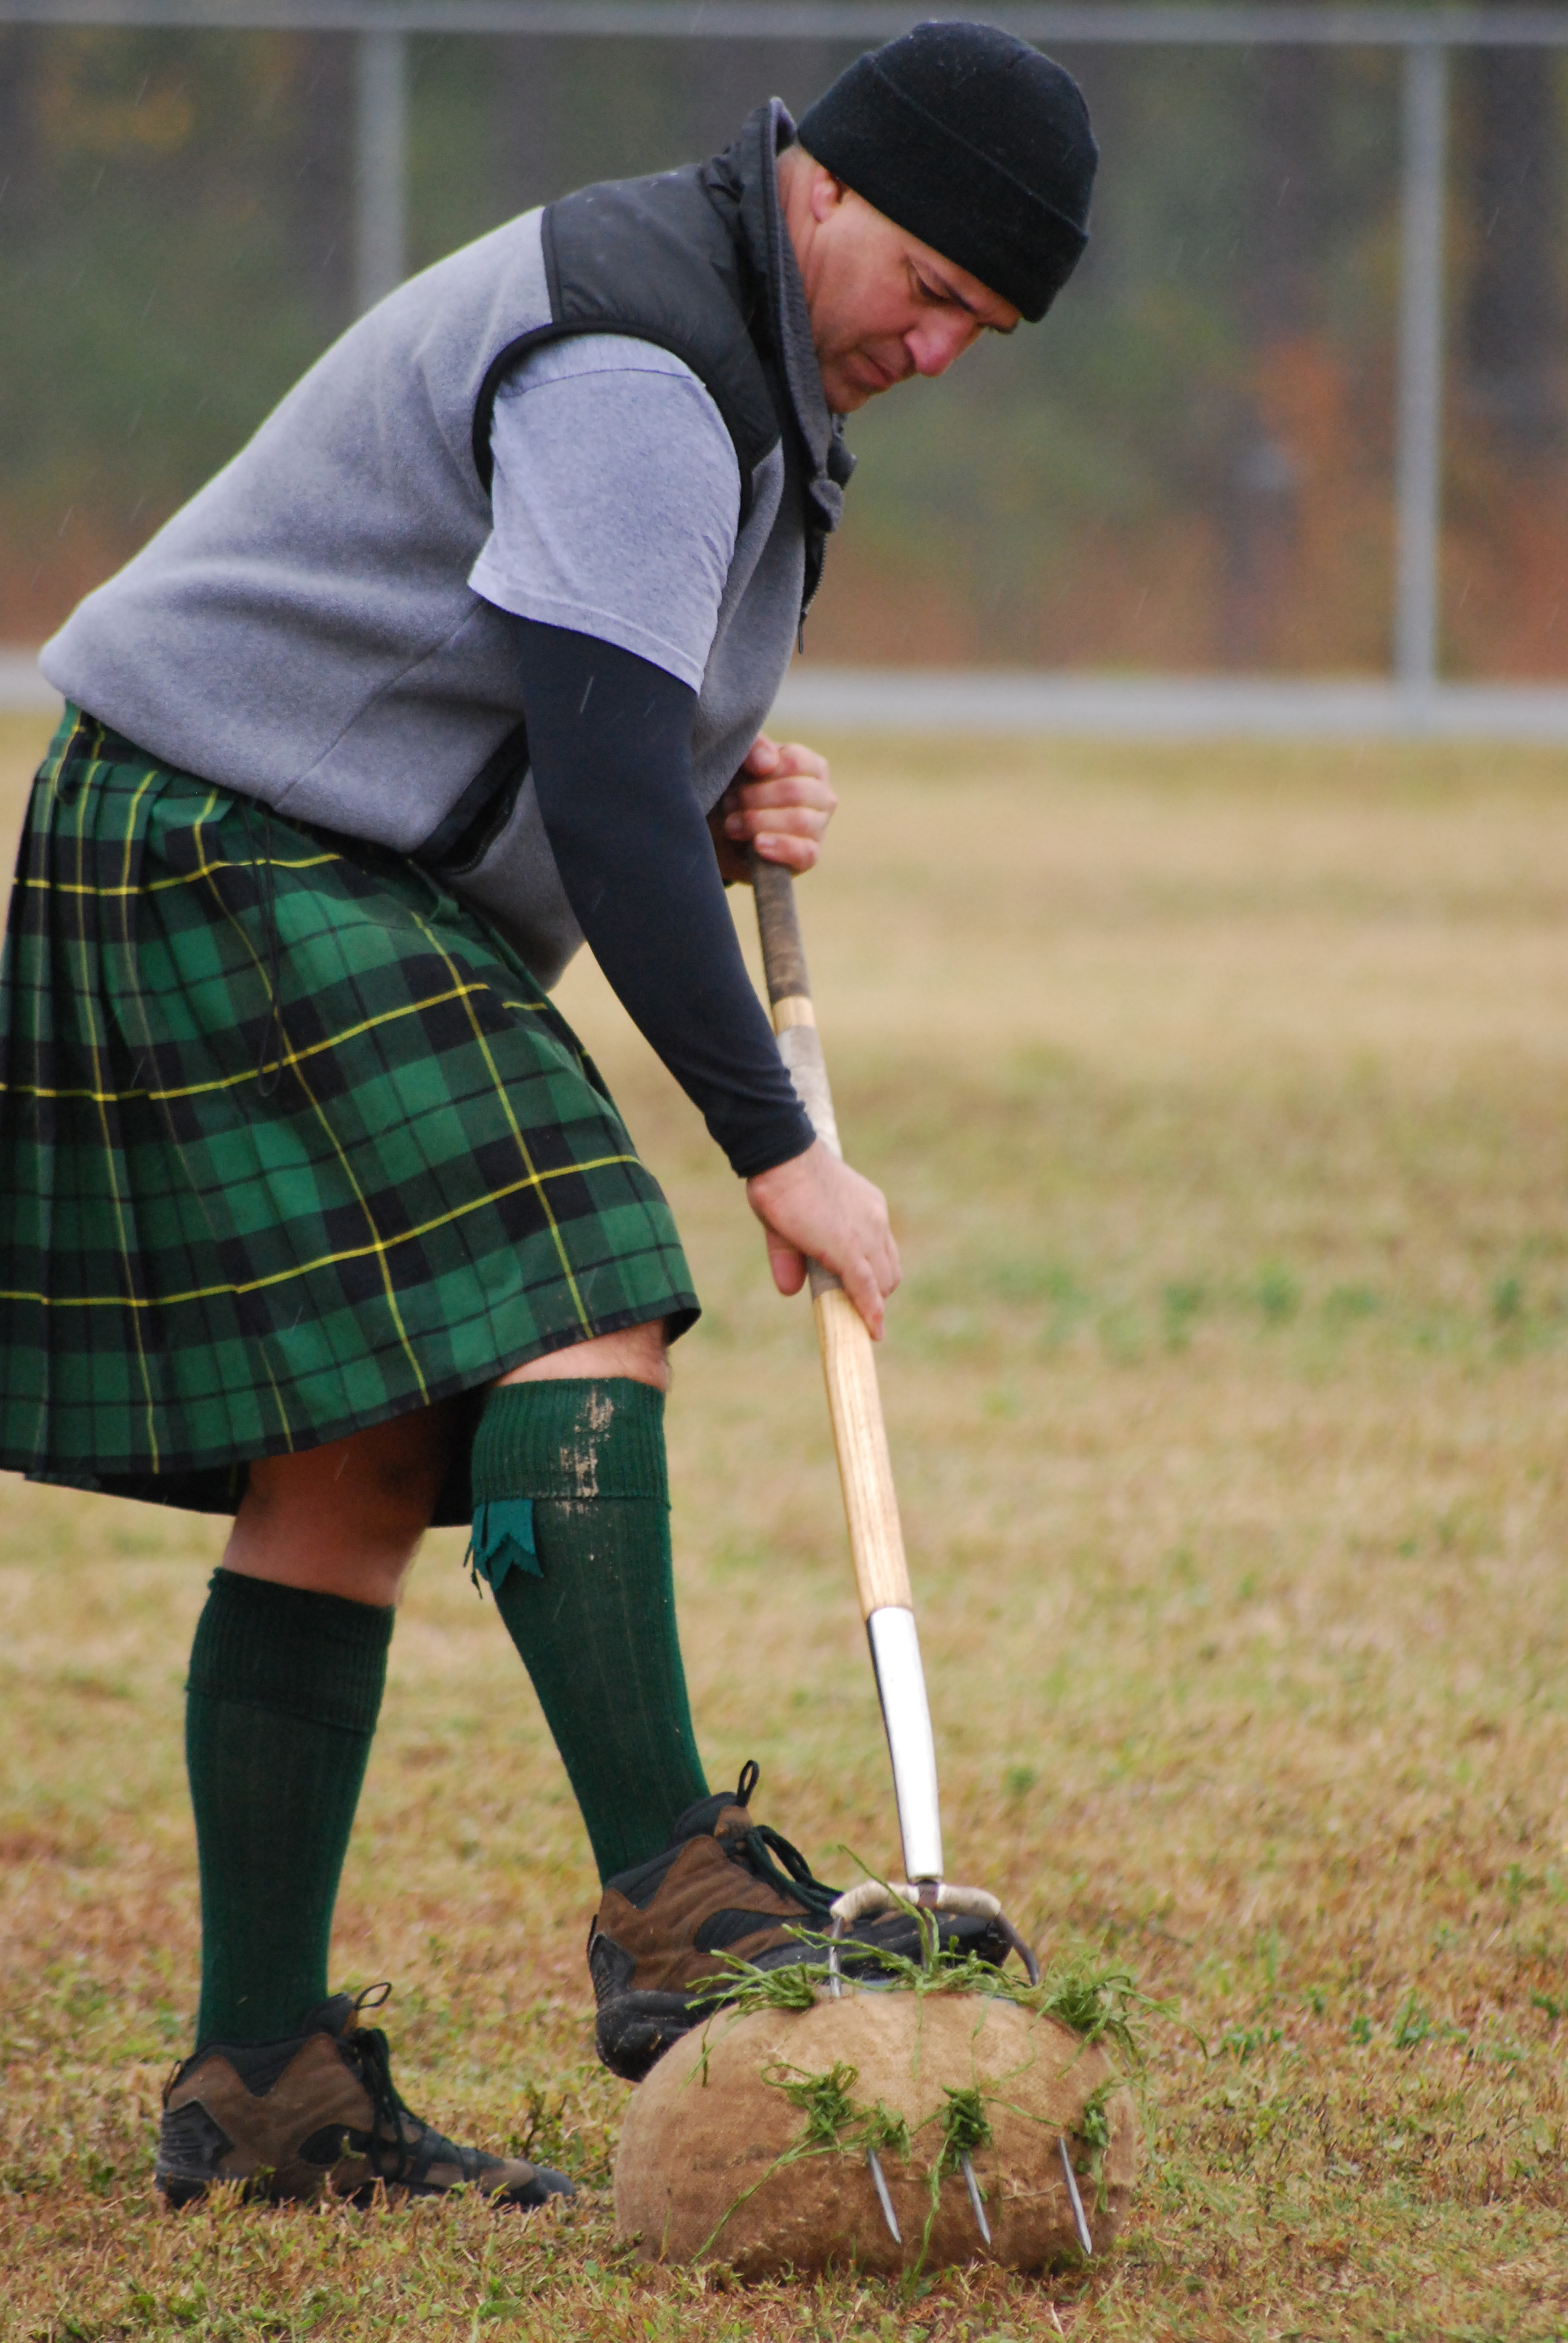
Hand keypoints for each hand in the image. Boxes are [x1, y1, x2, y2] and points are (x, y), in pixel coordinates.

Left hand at [708, 734, 835, 885]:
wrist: (720, 833)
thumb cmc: (735, 790)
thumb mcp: (738, 762)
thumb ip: (752, 748)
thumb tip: (767, 762)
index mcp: (811, 767)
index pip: (796, 761)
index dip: (762, 772)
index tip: (737, 777)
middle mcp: (823, 796)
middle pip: (796, 792)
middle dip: (755, 798)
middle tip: (729, 804)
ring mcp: (819, 827)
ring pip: (800, 821)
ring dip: (759, 822)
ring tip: (732, 826)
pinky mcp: (809, 856)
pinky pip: (806, 853)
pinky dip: (780, 847)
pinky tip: (758, 844)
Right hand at [746, 1140, 900, 1338]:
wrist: (781, 1158)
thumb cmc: (780, 1179)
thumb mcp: (786, 1224)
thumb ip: (789, 1258)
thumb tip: (788, 1290)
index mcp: (868, 1209)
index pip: (882, 1252)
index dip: (874, 1276)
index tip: (864, 1292)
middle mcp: (875, 1221)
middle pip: (889, 1271)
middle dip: (874, 1294)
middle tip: (853, 1309)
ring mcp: (866, 1235)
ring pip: (882, 1282)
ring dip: (870, 1304)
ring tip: (856, 1321)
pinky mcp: (850, 1249)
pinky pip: (866, 1288)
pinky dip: (869, 1311)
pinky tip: (870, 1330)